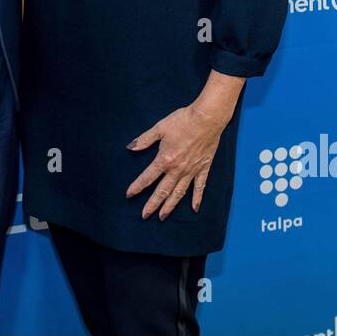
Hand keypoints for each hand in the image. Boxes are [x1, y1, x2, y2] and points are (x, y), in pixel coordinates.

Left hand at [126, 71, 243, 219]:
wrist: (207, 118)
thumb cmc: (183, 121)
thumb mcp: (160, 128)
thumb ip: (144, 140)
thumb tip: (130, 148)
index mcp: (165, 159)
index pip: (147, 177)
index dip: (137, 187)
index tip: (129, 195)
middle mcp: (177, 169)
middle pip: (162, 191)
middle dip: (152, 204)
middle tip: (145, 215)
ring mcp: (191, 171)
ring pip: (179, 193)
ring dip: (170, 206)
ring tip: (163, 216)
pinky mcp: (203, 169)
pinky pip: (199, 187)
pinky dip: (196, 198)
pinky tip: (194, 209)